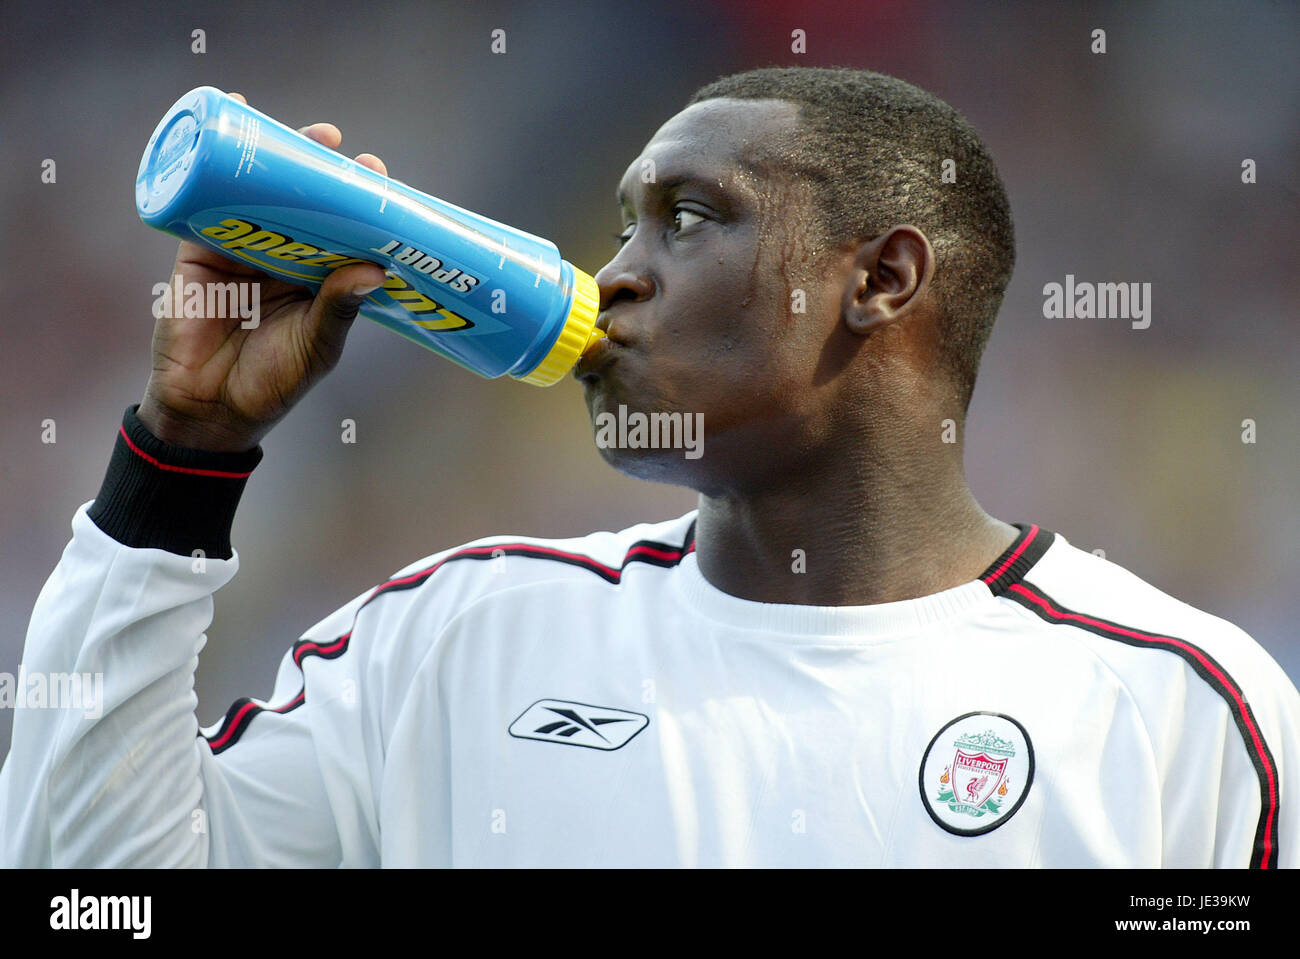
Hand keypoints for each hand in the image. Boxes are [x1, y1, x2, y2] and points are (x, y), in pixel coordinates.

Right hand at [137, 93, 389, 451]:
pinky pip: (206, 201)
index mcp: (321, 278)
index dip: (359, 203)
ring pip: (260, 193)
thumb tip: (374, 268)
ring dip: (275, 158)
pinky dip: (212, 168)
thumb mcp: (316, 346)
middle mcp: (284, 257)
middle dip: (321, 170)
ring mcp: (241, 248)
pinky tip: (229, 136)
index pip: (344, 230)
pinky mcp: (199, 249)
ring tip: (300, 134)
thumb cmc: (273, 384)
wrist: (208, 410)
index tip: (378, 175)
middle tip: (339, 147)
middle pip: (304, 201)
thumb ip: (339, 309)